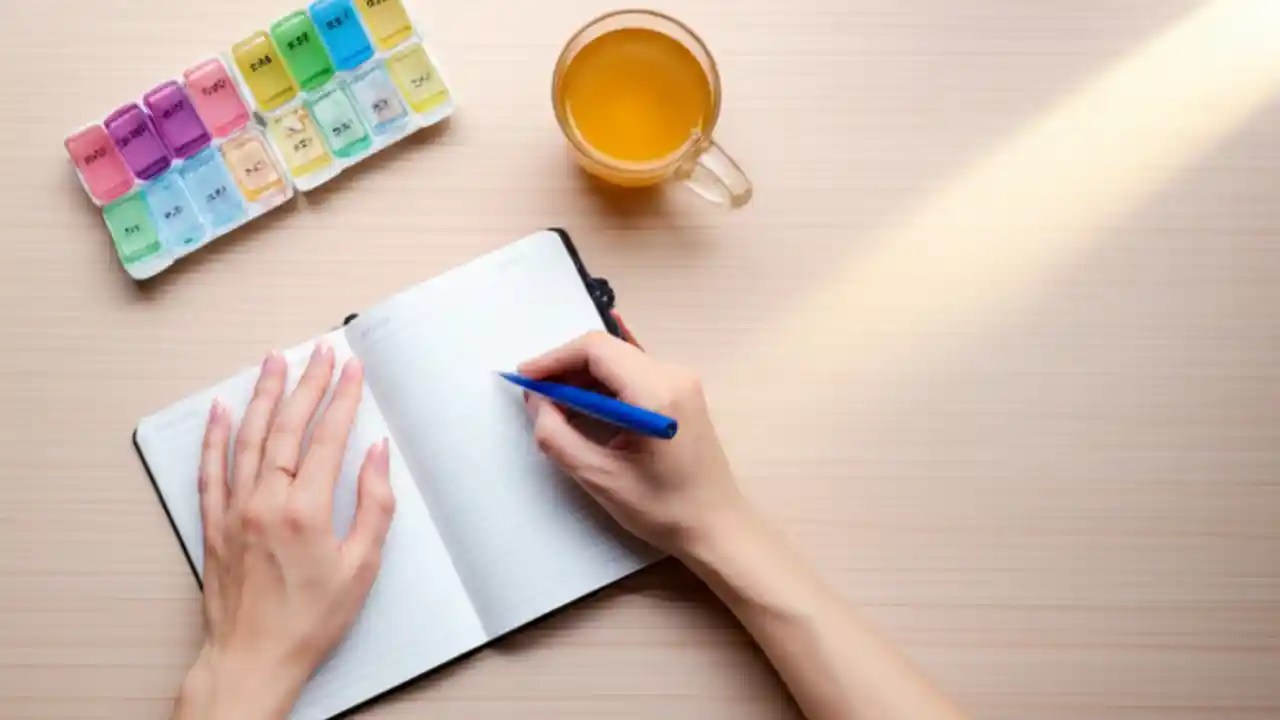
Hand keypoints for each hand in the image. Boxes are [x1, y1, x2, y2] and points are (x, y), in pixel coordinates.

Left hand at [174, 344, 395, 719]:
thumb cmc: (310, 621)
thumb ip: (373, 506)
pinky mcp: (214, 524)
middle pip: (286, 427)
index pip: (327, 437)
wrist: (253, 658)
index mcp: (305, 510)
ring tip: (274, 362)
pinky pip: (211, 469)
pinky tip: (222, 410)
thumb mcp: (361, 567)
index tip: (352, 370)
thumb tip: (376, 455)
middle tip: (320, 353)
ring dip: (262, 395)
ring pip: (247, 438)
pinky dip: (216, 436)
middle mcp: (264, 501)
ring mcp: (234, 510)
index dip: (342, 398)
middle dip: (307, 384)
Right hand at [518, 329, 748, 557]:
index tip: (524, 379)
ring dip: (583, 376)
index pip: (596, 349)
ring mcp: (682, 381)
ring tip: (554, 404)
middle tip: (534, 393)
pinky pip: (634, 374)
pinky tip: (584, 408)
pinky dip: (604, 385)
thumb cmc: (664, 509)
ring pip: (619, 360)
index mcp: (657, 394)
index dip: (554, 358)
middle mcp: (674, 375)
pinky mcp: (682, 392)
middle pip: (607, 350)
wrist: (716, 526)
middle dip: (565, 367)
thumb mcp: (600, 478)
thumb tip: (536, 402)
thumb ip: (558, 437)